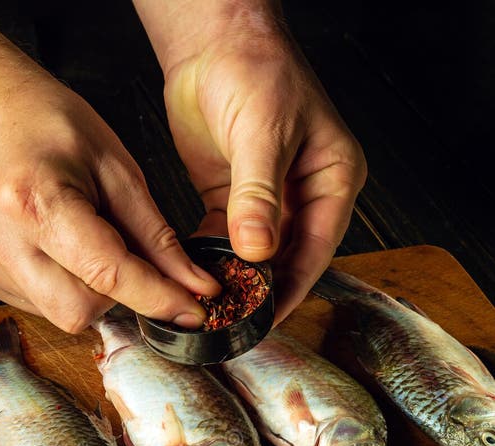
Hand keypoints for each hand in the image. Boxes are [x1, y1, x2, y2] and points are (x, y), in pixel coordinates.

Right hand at [0, 76, 217, 331]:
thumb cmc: (51, 126)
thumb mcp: (118, 168)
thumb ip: (157, 237)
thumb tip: (194, 288)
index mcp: (34, 200)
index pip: (107, 273)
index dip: (156, 297)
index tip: (192, 310)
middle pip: (80, 310)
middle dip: (117, 296)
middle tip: (125, 255)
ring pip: (61, 313)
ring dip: (91, 291)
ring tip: (84, 240)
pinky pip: (40, 305)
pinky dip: (65, 286)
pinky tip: (58, 248)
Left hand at [157, 7, 366, 322]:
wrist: (213, 40)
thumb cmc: (254, 69)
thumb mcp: (262, 132)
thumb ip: (259, 194)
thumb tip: (258, 250)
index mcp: (332, 179)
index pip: (317, 248)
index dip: (292, 288)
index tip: (266, 319)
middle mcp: (305, 194)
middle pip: (288, 257)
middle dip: (263, 290)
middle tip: (235, 321)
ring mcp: (269, 198)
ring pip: (256, 254)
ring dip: (236, 279)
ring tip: (213, 308)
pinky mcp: (234, 196)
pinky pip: (225, 239)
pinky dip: (212, 258)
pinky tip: (196, 276)